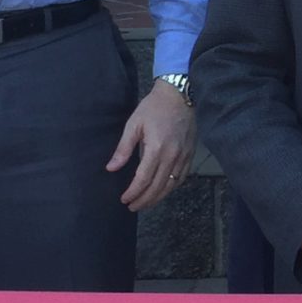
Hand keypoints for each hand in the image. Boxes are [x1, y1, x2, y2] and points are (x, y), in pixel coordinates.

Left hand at [107, 81, 195, 210]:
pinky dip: (171, 188)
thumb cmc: (154, 108)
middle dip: (144, 200)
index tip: (124, 199)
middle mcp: (172, 156)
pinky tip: (163, 191)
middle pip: (157, 187)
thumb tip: (111, 168)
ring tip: (146, 204)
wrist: (179, 95)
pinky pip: (182, 178)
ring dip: (157, 198)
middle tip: (132, 207)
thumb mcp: (134, 124)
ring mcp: (183, 156)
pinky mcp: (190, 154)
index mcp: (156, 148)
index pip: (143, 179)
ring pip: (170, 185)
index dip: (133, 192)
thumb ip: (123, 148)